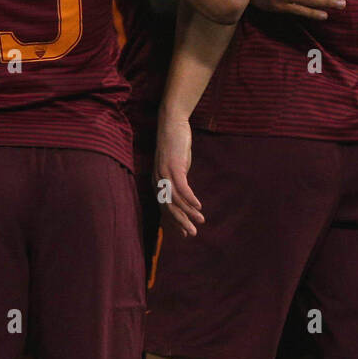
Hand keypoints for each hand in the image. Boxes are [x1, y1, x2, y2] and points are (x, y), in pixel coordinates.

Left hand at [155, 117, 203, 236]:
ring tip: (200, 221)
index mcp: (157, 182)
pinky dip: (190, 199)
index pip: (164, 208)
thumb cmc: (174, 145)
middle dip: (180, 222)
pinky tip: (199, 206)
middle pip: (168, 207)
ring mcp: (165, 174)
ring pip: (175, 200)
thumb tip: (185, 194)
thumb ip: (178, 180)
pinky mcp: (174, 166)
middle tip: (191, 234)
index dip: (174, 222)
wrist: (171, 124)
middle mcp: (158, 180)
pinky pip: (182, 187)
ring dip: (188, 213)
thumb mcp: (176, 166)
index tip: (184, 233)